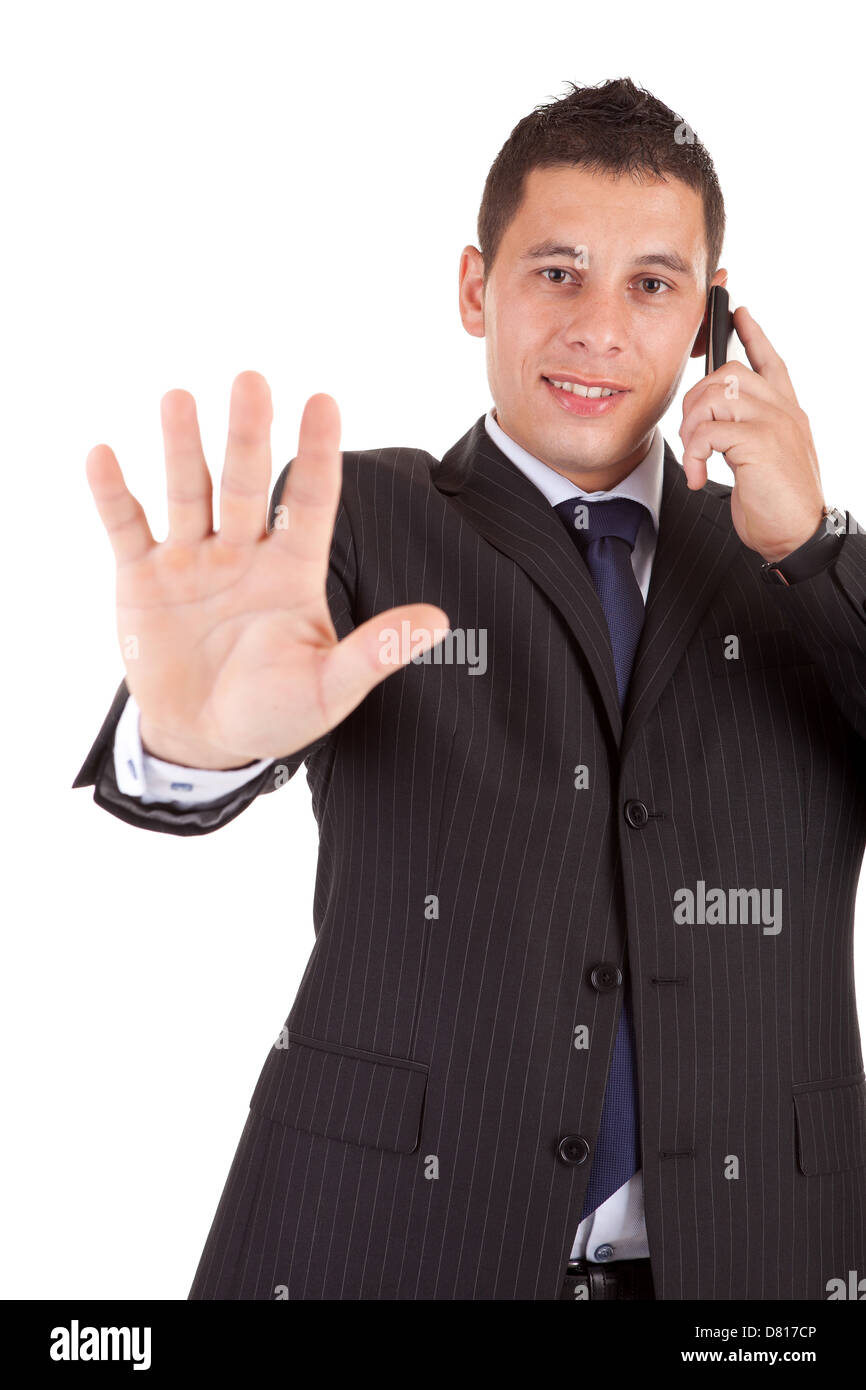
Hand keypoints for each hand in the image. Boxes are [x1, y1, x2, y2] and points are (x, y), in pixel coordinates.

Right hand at [85, 373, 449, 767]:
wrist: (205, 741)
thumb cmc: (276, 713)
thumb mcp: (330, 688)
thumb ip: (376, 653)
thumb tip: (440, 621)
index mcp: (293, 569)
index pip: (313, 500)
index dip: (319, 452)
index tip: (324, 400)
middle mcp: (244, 552)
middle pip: (246, 483)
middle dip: (248, 435)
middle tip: (251, 380)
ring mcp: (191, 560)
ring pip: (188, 491)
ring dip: (181, 447)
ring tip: (178, 398)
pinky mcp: (142, 578)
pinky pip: (127, 527)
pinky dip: (113, 494)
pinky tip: (102, 456)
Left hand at [679, 306, 825, 562]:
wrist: (796, 536)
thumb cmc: (776, 505)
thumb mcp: (763, 460)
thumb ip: (749, 434)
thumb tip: (719, 425)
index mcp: (787, 412)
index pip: (770, 361)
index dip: (753, 335)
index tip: (738, 314)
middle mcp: (784, 411)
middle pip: (730, 373)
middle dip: (696, 400)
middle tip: (691, 435)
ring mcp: (774, 423)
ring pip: (716, 396)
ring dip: (692, 428)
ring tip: (696, 459)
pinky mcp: (760, 442)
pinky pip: (709, 431)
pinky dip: (694, 454)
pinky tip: (699, 476)